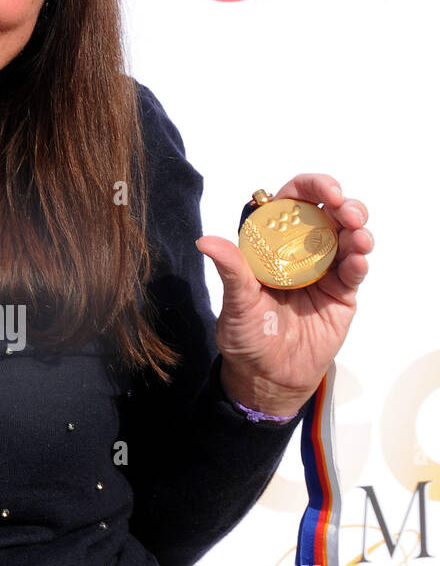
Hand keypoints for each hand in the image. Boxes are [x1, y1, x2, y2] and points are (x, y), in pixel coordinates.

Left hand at [195, 175, 372, 417]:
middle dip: (344, 204)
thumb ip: (231, 271)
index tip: (326, 190)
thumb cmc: (246, 338)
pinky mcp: (341, 293)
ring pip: (348, 237)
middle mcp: (300, 251)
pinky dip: (359, 261)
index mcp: (272, 244)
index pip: (293, 202)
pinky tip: (357, 261)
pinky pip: (354, 270)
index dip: (311, 187)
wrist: (268, 378)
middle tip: (347, 211)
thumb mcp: (235, 304)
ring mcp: (324, 270)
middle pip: (328, 213)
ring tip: (358, 236)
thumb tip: (206, 241)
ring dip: (358, 229)